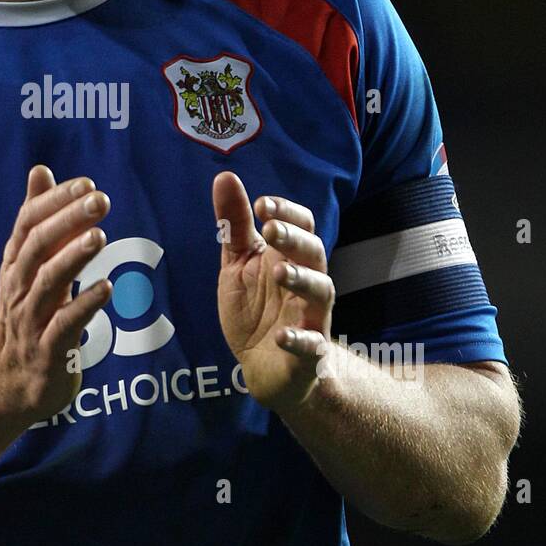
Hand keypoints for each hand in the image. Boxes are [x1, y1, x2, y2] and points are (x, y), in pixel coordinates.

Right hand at [0, 164, 111, 424]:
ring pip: (48, 283)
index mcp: (15, 263)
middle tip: (100, 200)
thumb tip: (40, 170)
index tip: (86, 183)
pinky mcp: (48, 352)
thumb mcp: (28, 265)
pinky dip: (84, 306)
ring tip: (99, 237)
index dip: (54, 201)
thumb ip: (39, 218)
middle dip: (67, 220)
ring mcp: (31, 320)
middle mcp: (18, 287)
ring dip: (73, 257)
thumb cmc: (28, 315)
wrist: (10, 383)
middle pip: (38, 247)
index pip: (29, 223)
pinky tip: (105, 289)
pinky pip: (64, 326)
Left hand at [212, 172, 334, 413]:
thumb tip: (224, 176)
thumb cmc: (257, 310)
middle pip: (314, 252)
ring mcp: (310, 317)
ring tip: (279, 272)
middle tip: (270, 229)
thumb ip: (235, 225)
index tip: (262, 204)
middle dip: (294, 239)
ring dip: (302, 280)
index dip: (287, 212)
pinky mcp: (309, 353)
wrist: (266, 368)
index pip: (302, 225)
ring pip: (321, 292)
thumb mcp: (239, 264)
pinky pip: (311, 345)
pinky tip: (281, 335)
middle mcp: (305, 283)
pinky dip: (299, 339)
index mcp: (289, 258)